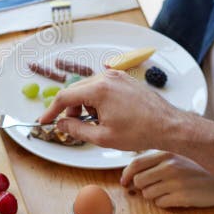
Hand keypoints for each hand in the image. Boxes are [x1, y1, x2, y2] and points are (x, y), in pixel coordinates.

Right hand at [39, 69, 187, 151]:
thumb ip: (76, 129)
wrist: (168, 125)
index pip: (65, 96)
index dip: (51, 110)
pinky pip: (102, 87)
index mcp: (98, 89)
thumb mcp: (102, 137)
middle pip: (76, 91)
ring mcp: (117, 76)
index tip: (44, 121)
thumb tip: (61, 125)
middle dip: (70, 109)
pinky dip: (97, 100)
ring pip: (89, 89)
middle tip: (72, 127)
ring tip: (94, 123)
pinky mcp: (125, 79)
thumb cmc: (139, 131)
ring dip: (84, 105)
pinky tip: (105, 115)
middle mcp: (106, 77)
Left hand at [121, 151, 213, 207]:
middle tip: (153, 187)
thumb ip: (160, 159)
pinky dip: (165, 203)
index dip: (126, 174)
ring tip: (169, 191)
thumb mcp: (180, 155)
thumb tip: (136, 170)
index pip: (136, 164)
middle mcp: (169, 166)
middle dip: (142, 187)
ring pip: (148, 194)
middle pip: (139, 181)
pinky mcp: (182, 197)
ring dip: (154, 195)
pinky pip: (160, 204)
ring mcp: (175, 182)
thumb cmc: (203, 168)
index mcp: (167, 153)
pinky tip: (176, 197)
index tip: (124, 181)